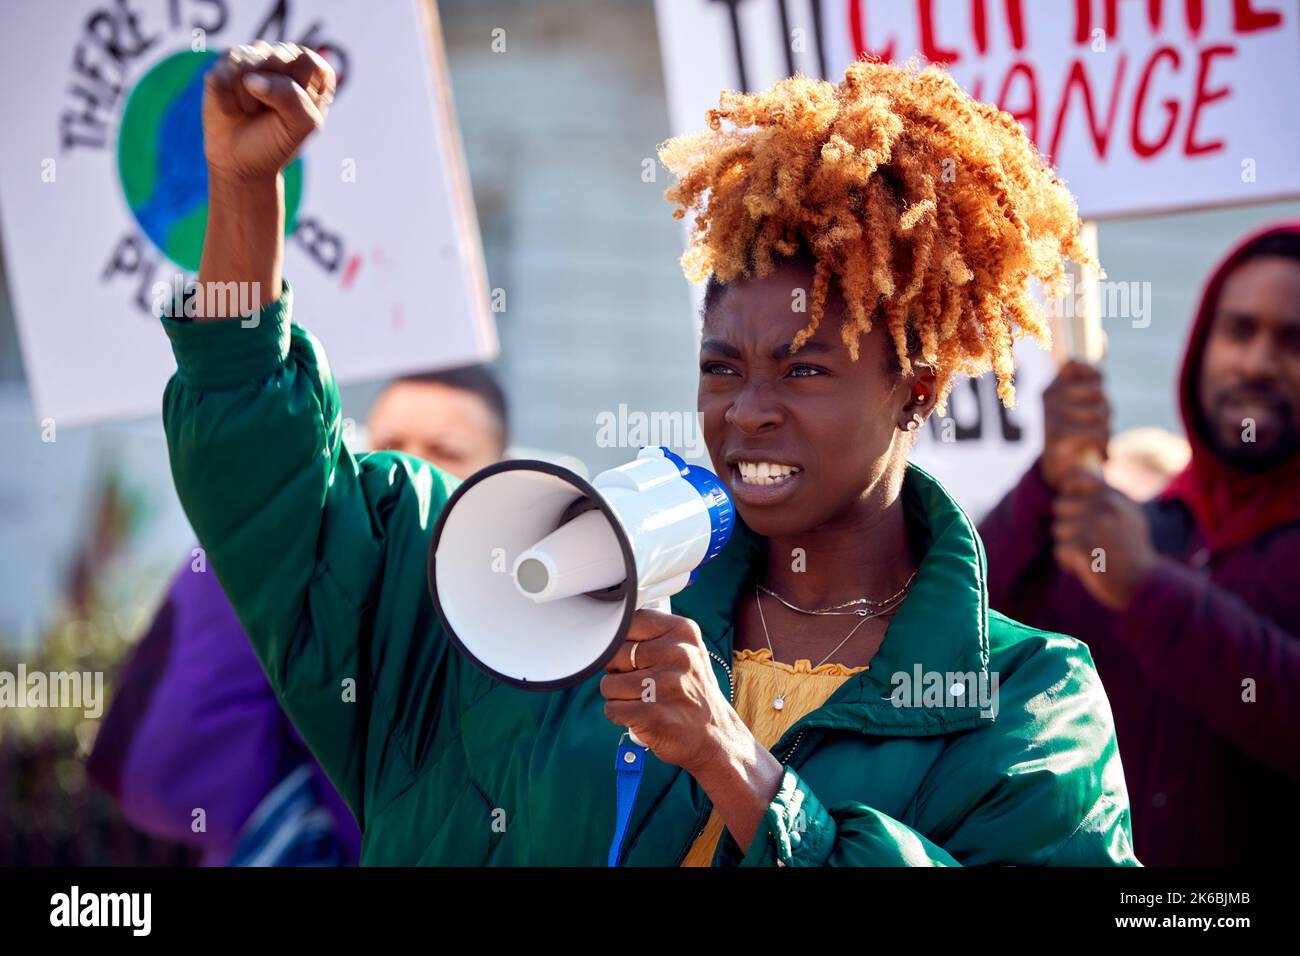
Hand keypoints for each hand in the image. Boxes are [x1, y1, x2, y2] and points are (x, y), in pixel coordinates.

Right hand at [203, 41, 335, 182]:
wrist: (242, 162)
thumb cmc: (278, 141)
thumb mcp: (302, 126)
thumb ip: (293, 97)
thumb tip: (251, 80)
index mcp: (309, 70)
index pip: (308, 61)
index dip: (301, 88)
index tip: (295, 111)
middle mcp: (280, 57)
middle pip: (277, 58)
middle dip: (274, 96)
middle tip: (270, 114)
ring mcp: (248, 58)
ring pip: (247, 63)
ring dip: (249, 100)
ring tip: (251, 111)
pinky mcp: (221, 66)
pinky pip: (222, 75)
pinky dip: (228, 102)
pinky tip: (233, 110)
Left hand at [600, 609, 746, 773]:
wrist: (715, 736)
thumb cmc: (692, 692)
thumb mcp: (685, 652)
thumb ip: (652, 636)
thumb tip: (609, 632)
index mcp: (683, 633)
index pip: (629, 623)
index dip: (623, 642)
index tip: (634, 656)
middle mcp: (677, 655)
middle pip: (614, 655)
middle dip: (619, 672)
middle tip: (643, 684)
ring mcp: (665, 685)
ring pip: (609, 684)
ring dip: (619, 697)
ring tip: (644, 701)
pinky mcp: (652, 715)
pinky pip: (612, 709)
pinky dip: (621, 716)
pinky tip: (641, 717)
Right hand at [1041, 360, 1110, 490]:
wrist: (1059, 472)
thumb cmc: (1076, 432)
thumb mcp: (1083, 400)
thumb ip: (1090, 372)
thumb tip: (1102, 336)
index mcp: (1054, 384)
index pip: (1078, 364)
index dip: (1094, 376)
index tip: (1094, 395)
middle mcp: (1048, 395)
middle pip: (1098, 392)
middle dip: (1106, 412)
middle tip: (1097, 426)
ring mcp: (1049, 414)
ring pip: (1100, 413)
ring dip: (1105, 431)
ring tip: (1095, 441)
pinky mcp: (1054, 434)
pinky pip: (1093, 431)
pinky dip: (1101, 445)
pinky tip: (1095, 452)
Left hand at [1051, 468, 1158, 610]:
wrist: (1144, 583)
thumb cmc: (1130, 550)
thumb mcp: (1126, 515)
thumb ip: (1104, 496)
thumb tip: (1072, 478)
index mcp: (1115, 495)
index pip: (1076, 478)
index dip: (1068, 492)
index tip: (1074, 507)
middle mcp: (1106, 506)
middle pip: (1060, 505)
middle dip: (1068, 524)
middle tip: (1089, 540)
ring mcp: (1095, 526)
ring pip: (1058, 529)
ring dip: (1070, 545)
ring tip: (1093, 553)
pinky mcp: (1084, 547)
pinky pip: (1059, 550)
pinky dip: (1068, 562)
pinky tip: (1088, 565)